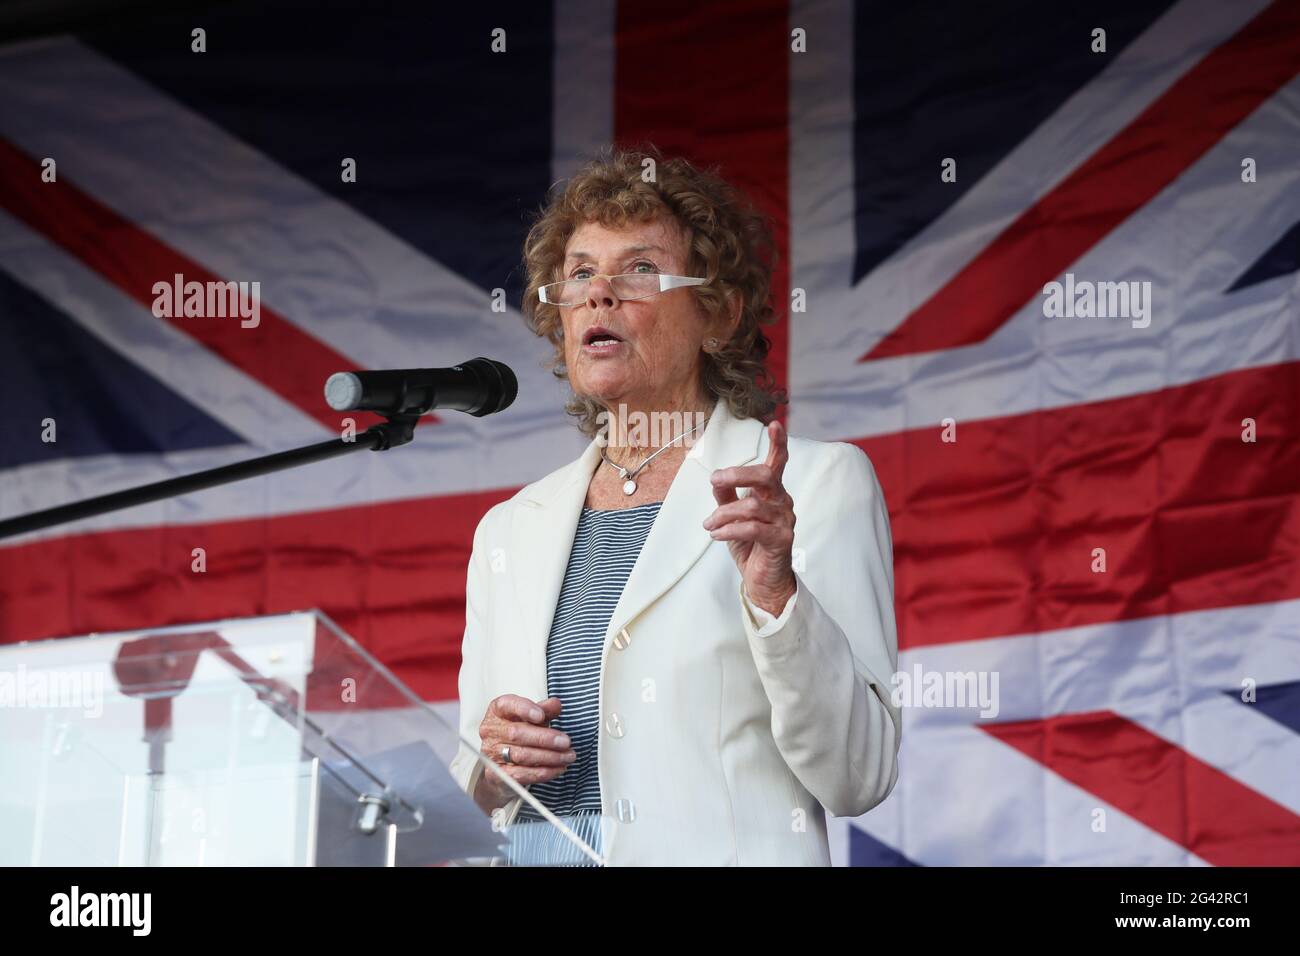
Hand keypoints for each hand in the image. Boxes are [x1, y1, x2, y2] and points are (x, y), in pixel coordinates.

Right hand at [473, 695, 574, 811]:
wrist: (503, 764)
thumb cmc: (520, 734)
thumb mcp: (532, 718)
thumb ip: (544, 710)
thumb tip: (556, 704)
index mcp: (497, 711)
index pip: (507, 705)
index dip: (524, 709)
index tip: (541, 716)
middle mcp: (490, 731)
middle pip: (517, 733)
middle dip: (545, 738)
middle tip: (566, 742)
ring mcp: (491, 753)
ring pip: (522, 755)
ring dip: (549, 757)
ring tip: (568, 756)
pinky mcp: (496, 775)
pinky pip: (521, 774)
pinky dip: (543, 772)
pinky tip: (558, 769)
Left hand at [703, 419, 797, 616]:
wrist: (763, 580)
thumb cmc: (750, 545)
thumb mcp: (732, 517)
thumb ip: (726, 496)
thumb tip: (716, 479)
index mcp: (772, 492)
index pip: (779, 463)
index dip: (778, 443)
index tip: (775, 424)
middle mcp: (783, 502)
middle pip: (766, 476)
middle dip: (737, 474)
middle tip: (714, 480)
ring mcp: (785, 521)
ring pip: (752, 505)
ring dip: (724, 513)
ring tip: (709, 524)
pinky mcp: (781, 540)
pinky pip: (752, 528)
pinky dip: (729, 530)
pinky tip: (716, 535)